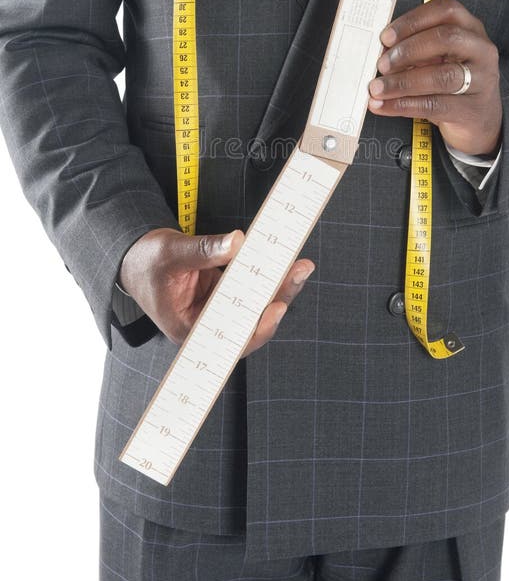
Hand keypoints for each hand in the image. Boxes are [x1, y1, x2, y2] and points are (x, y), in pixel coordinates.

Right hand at [118, 227, 314, 352]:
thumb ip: (204, 249)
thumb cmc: (146, 262)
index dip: (257, 328)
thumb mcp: (171, 252)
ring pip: (256, 306)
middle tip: (299, 272)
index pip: (229, 339)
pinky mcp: (226, 295)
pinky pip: (252, 290)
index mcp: (188, 327)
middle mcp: (207, 325)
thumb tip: (238, 242)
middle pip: (251, 322)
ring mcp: (218, 310)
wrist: (136, 257)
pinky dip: (268, 276)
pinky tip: (285, 262)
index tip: (277, 307)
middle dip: (279, 298)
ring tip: (301, 267)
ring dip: (280, 286)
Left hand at [367, 0, 501, 155]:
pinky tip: (384, 105)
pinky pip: (435, 105)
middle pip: (446, 38)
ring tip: (378, 88)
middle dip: (408, 50)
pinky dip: (404, 105)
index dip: (413, 20)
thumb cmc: (452, 80)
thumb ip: (416, 49)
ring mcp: (481, 80)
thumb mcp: (440, 56)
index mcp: (470, 28)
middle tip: (382, 64)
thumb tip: (381, 52)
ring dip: (402, 82)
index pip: (446, 10)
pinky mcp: (471, 109)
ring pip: (441, 76)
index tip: (386, 37)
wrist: (479, 118)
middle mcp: (480, 50)